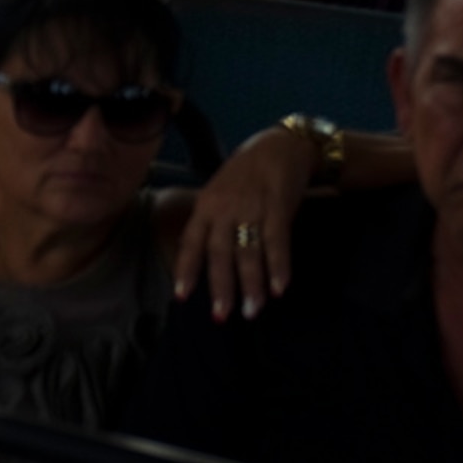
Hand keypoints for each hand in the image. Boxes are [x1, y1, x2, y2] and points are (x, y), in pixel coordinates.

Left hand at [174, 125, 314, 318]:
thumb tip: (204, 255)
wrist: (281, 146)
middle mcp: (224, 209)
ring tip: (253, 311)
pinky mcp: (278, 209)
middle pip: (219, 253)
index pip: (191, 241)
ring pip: (248, 254)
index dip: (186, 269)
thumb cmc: (246, 173)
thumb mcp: (219, 192)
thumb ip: (211, 221)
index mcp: (206, 206)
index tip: (182, 296)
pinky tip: (279, 289)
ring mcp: (251, 209)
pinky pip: (277, 243)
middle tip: (221, 316)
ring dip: (251, 286)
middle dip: (220, 287)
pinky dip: (278, 267)